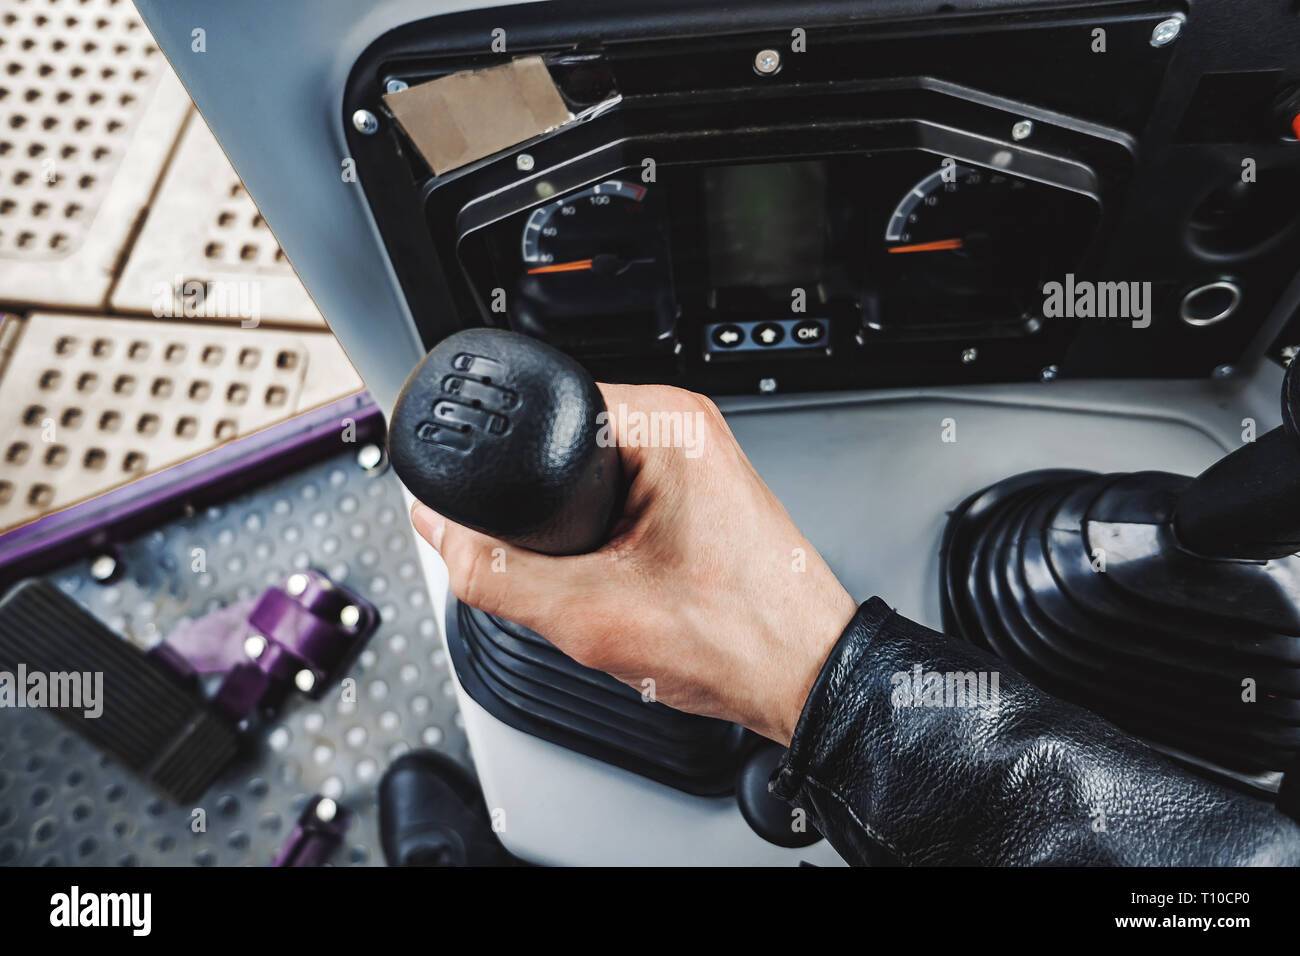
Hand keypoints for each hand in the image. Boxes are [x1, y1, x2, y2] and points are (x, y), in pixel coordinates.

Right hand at [410, 382, 857, 744]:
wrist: (804, 677)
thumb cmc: (738, 639)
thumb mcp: (586, 615)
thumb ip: (493, 569)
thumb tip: (438, 530)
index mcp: (664, 420)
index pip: (542, 410)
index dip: (505, 471)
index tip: (506, 519)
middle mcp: (684, 424)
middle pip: (560, 445)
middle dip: (544, 510)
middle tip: (581, 568)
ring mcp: (694, 456)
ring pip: (589, 476)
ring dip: (575, 528)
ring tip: (613, 577)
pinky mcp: (696, 490)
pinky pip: (620, 495)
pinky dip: (605, 536)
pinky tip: (625, 577)